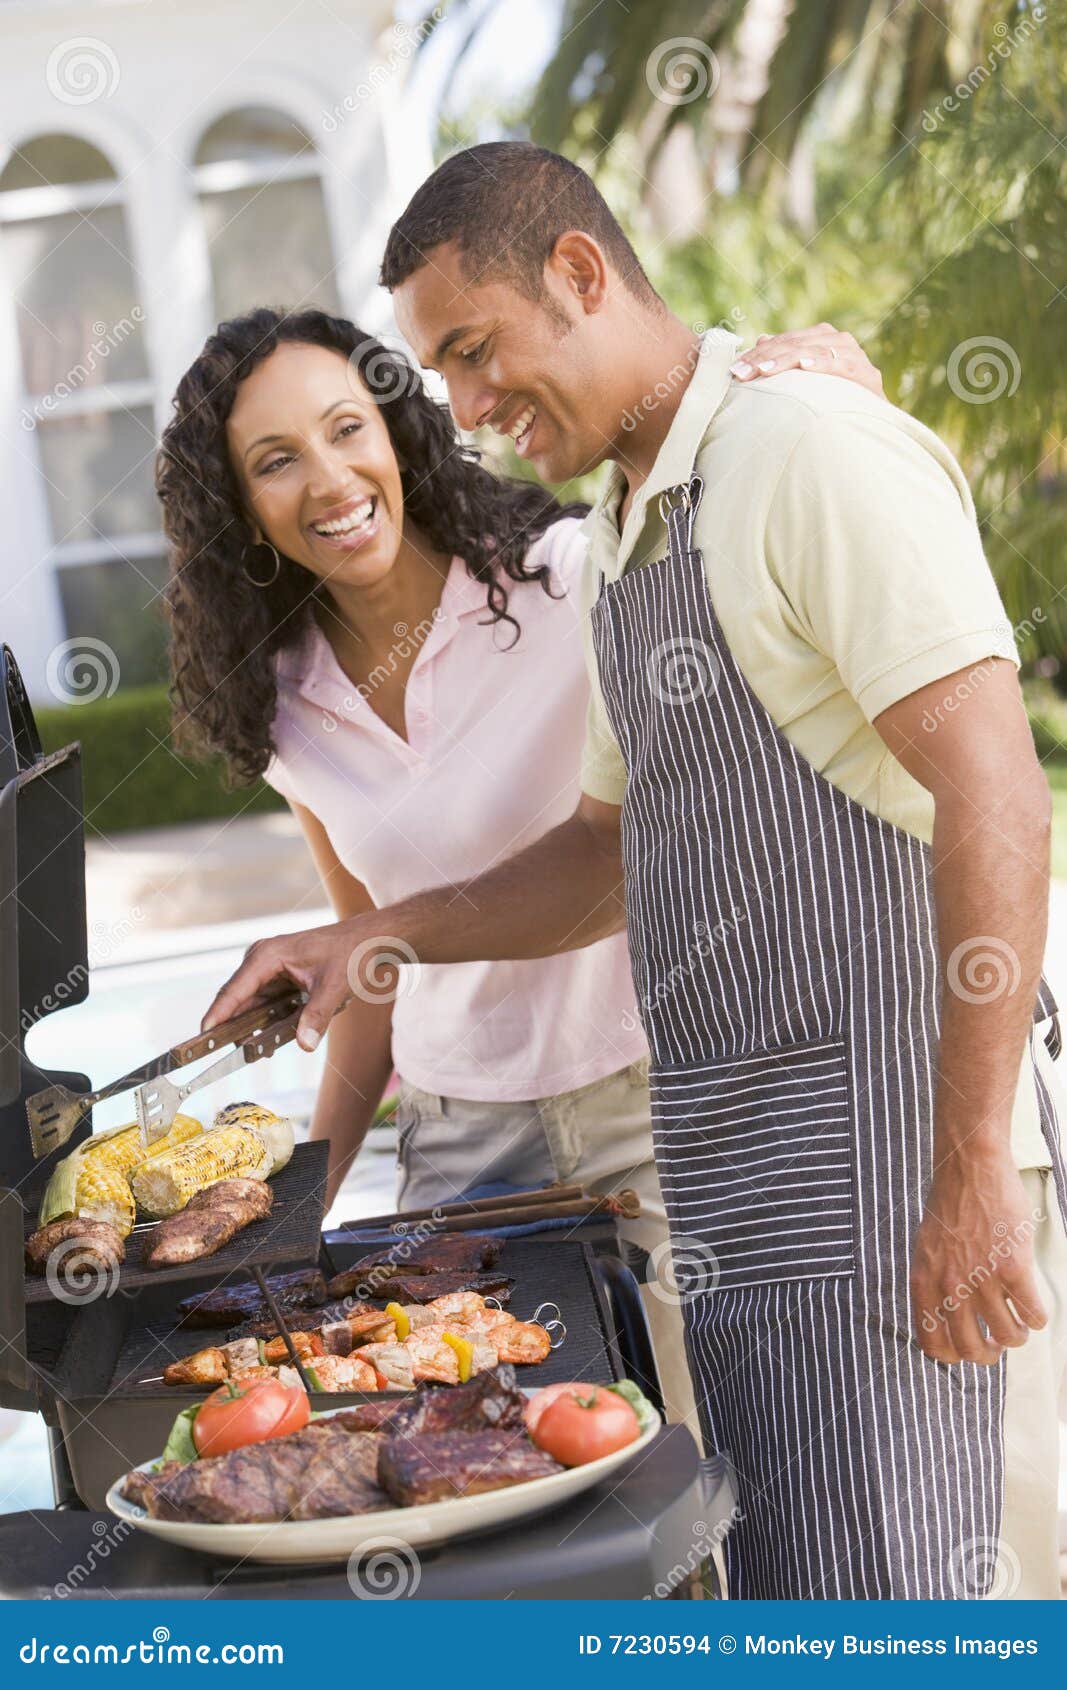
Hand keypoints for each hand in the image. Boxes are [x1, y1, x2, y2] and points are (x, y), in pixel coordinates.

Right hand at [202, 913, 390, 1051]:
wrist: (369, 940)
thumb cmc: (351, 954)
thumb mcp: (335, 986)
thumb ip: (317, 1016)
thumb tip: (303, 1044)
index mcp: (268, 955)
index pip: (234, 990)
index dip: (217, 1015)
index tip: (203, 1036)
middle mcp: (262, 960)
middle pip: (237, 1000)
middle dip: (234, 1029)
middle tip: (234, 1056)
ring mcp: (268, 970)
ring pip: (250, 1007)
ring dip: (252, 1029)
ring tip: (256, 1052)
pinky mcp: (278, 980)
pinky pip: (264, 1007)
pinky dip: (266, 1024)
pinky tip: (270, 1043)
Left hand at [731, 325, 884, 396]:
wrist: (872, 426)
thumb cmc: (833, 404)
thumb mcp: (805, 382)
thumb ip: (787, 358)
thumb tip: (761, 339)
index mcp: (822, 339)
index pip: (784, 340)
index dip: (757, 354)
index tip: (733, 370)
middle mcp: (839, 341)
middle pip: (795, 343)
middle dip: (764, 359)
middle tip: (740, 374)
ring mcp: (854, 355)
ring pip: (814, 349)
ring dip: (786, 359)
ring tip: (763, 370)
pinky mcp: (867, 375)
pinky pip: (843, 365)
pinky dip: (823, 363)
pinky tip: (805, 366)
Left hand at [910, 1147, 1046, 1364]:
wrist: (970, 1169)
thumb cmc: (949, 1207)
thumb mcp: (925, 1250)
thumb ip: (934, 1285)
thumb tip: (946, 1320)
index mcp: (924, 1283)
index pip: (933, 1345)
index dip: (953, 1356)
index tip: (966, 1348)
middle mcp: (950, 1287)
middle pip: (971, 1350)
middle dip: (988, 1356)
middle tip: (997, 1344)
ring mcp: (982, 1279)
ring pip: (1008, 1336)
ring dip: (1017, 1336)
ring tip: (1019, 1323)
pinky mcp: (1013, 1268)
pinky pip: (1033, 1314)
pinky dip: (1037, 1318)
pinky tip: (1033, 1308)